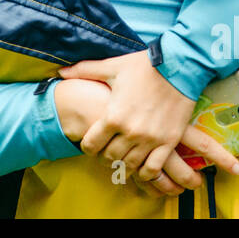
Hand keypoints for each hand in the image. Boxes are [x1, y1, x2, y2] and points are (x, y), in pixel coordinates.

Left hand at [59, 50, 195, 170]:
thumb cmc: (143, 66)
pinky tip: (142, 165)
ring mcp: (150, 139)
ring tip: (124, 157)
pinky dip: (145, 172)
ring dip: (124, 164)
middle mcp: (130, 132)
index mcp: (113, 116)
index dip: (88, 146)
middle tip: (107, 150)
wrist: (178, 67)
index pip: (91, 145)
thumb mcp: (112, 67)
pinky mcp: (168, 142)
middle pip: (109, 158)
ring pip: (130, 166)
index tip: (91, 143)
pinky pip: (153, 169)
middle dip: (105, 156)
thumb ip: (84, 71)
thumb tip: (60, 72)